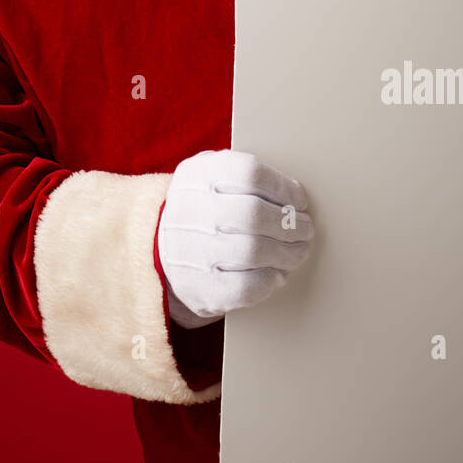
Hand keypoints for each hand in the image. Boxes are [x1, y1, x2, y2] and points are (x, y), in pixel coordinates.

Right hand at [158, 149, 313, 328]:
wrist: (157, 245)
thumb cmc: (201, 206)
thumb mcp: (212, 176)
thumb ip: (247, 178)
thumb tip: (294, 193)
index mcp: (196, 175)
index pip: (249, 174)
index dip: (283, 189)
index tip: (299, 201)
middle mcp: (189, 211)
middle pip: (253, 214)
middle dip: (289, 224)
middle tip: (305, 229)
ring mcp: (190, 252)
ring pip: (253, 252)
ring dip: (288, 253)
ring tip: (298, 250)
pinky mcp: (197, 288)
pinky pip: (245, 287)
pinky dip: (270, 280)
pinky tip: (277, 272)